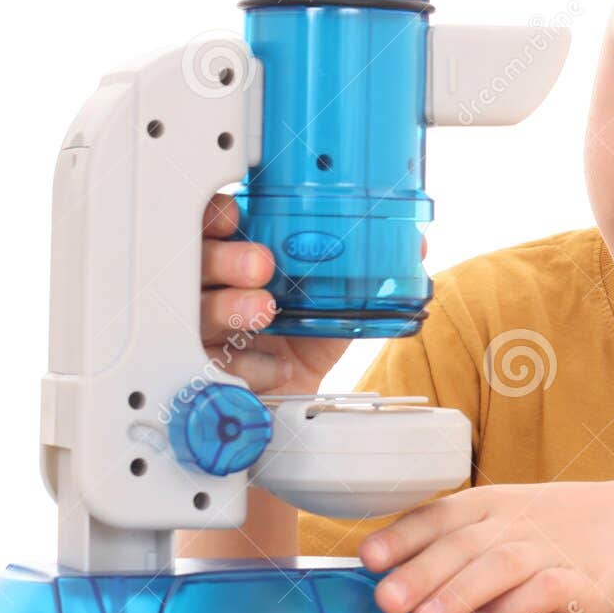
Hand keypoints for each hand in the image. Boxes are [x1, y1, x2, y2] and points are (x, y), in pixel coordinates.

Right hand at [199, 193, 355, 393]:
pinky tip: (276, 367)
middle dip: (225, 258)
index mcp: (240, 261)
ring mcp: (205, 331)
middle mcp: (216, 290)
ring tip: (263, 311)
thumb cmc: (304, 342)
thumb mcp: (338, 305)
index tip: (237, 213)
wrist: (299, 400)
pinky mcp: (207, 373)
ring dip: (229, 307)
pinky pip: (215, 364)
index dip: (219, 216)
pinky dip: (249, 365)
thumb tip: (416, 246)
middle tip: (261, 265)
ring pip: (197, 311)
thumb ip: (368, 274)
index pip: (216, 227)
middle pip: (198, 263)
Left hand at [357, 479, 613, 612]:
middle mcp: (517, 523)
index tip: (369, 557)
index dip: (403, 536)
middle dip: (422, 572)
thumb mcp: (508, 517)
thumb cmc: (559, 526)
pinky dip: (516, 607)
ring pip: (499, 565)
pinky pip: (546, 590)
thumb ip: (458, 544)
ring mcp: (550, 549)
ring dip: (459, 593)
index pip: (441, 515)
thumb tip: (393, 580)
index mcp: (493, 503)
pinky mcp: (582, 580)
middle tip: (387, 600)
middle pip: (464, 543)